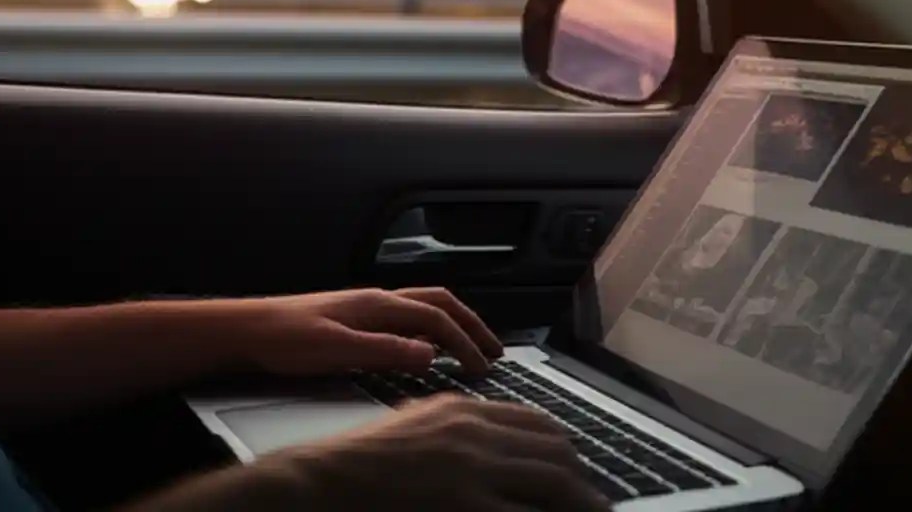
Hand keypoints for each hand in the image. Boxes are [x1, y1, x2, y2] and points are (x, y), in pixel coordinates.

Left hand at [230, 287, 503, 375]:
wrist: (247, 329)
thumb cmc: (284, 337)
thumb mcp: (336, 349)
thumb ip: (385, 350)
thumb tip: (429, 353)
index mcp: (377, 305)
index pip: (436, 318)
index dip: (464, 341)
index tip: (482, 366)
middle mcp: (377, 300)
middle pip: (438, 303)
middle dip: (471, 324)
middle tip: (494, 349)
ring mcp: (366, 306)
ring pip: (424, 306)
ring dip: (453, 322)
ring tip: (470, 343)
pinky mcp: (355, 318)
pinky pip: (407, 315)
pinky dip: (430, 326)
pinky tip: (426, 344)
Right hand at [280, 395, 609, 511]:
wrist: (320, 481)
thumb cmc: (359, 462)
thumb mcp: (415, 425)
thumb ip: (457, 428)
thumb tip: (492, 446)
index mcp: (464, 410)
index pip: (538, 422)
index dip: (565, 450)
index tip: (575, 471)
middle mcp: (475, 432)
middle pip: (556, 451)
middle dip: (580, 481)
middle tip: (591, 504)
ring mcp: (472, 469)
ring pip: (555, 482)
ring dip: (580, 503)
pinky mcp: (464, 504)